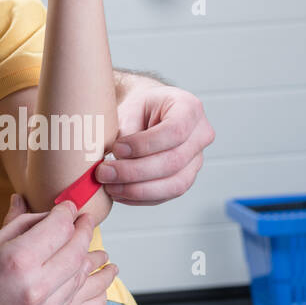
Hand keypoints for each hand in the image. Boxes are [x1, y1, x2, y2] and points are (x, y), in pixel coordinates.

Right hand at [0, 195, 114, 304]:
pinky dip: (94, 295)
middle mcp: (36, 287)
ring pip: (84, 281)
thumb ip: (15, 227)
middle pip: (77, 252)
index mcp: (16, 261)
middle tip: (87, 224)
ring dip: (95, 264)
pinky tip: (98, 287)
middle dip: (85, 233)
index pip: (58, 228)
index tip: (70, 209)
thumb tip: (36, 207)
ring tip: (104, 255)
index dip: (67, 213)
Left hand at [96, 80, 214, 204]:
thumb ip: (126, 130)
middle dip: (135, 172)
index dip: (144, 145)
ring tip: (109, 186)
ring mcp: (196, 160)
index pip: (174, 131)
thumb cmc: (139, 106)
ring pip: (174, 185)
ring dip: (137, 190)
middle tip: (105, 172)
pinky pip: (166, 195)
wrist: (146, 112)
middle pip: (174, 162)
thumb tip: (116, 160)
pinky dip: (139, 198)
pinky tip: (118, 192)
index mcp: (189, 108)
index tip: (116, 148)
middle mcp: (200, 135)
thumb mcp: (130, 106)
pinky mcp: (185, 179)